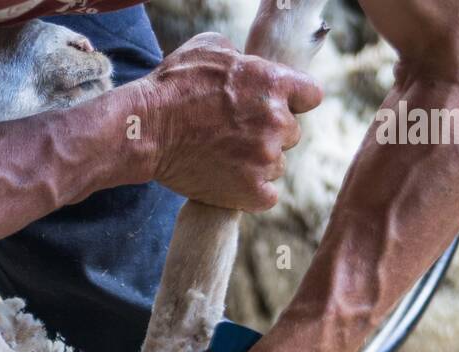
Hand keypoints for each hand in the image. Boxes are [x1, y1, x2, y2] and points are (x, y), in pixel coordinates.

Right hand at [134, 33, 321, 211]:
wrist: (147, 130)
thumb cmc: (174, 86)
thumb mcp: (213, 49)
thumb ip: (245, 60)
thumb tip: (250, 68)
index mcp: (274, 83)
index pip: (311, 96)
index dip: (294, 101)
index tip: (278, 107)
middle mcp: (277, 121)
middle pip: (292, 134)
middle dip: (270, 133)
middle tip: (238, 134)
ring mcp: (265, 159)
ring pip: (277, 165)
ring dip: (259, 163)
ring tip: (227, 157)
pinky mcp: (252, 193)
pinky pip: (268, 195)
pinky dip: (253, 192)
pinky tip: (233, 181)